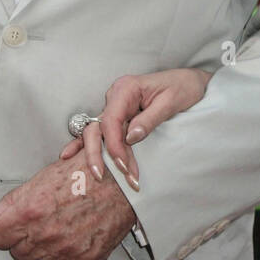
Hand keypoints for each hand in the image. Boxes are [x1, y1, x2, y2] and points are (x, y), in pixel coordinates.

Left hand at [0, 152, 136, 259]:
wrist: (123, 182)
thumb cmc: (85, 174)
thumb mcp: (43, 179)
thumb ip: (11, 202)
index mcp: (32, 212)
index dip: (5, 229)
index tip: (13, 225)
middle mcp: (48, 234)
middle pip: (19, 253)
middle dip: (25, 240)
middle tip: (40, 223)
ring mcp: (68, 249)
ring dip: (45, 250)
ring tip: (59, 229)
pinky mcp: (87, 257)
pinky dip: (68, 253)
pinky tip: (74, 234)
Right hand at [59, 68, 213, 184]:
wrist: (190, 82)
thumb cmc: (183, 88)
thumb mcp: (171, 102)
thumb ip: (150, 119)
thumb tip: (130, 138)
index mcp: (126, 89)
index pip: (111, 121)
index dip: (114, 146)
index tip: (124, 166)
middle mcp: (115, 96)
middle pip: (96, 128)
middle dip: (98, 154)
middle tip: (104, 177)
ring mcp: (114, 106)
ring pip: (95, 133)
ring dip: (97, 156)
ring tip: (99, 177)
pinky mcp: (118, 115)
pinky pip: (99, 131)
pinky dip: (83, 144)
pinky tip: (69, 157)